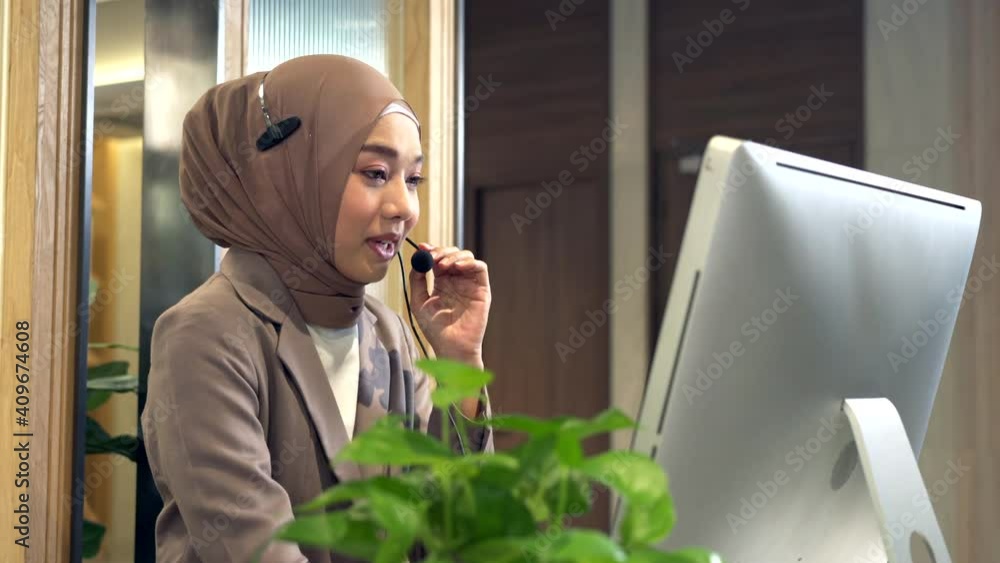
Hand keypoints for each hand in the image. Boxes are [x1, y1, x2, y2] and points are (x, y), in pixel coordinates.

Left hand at [409, 244, 490, 365]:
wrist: (451, 346)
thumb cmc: (435, 329)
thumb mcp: (419, 302)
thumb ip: (417, 281)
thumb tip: (417, 259)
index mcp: (442, 282)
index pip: (438, 259)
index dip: (431, 250)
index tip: (422, 247)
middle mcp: (457, 280)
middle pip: (452, 254)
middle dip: (441, 251)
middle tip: (432, 256)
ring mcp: (470, 284)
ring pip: (467, 257)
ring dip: (454, 255)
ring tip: (443, 266)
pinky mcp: (482, 289)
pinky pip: (480, 268)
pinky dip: (470, 262)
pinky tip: (457, 268)